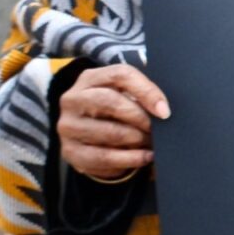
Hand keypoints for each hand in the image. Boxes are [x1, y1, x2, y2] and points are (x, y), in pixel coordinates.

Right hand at [58, 65, 169, 182]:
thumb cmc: (114, 112)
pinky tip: (145, 157)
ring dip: (137, 139)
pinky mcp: (70, 151)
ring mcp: (69, 126)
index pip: (120, 75)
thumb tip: (164, 108)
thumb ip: (141, 94)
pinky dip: (130, 159)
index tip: (164, 111)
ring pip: (109, 132)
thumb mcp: (124, 95)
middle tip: (157, 129)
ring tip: (152, 143)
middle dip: (140, 117)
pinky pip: (104, 157)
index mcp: (90, 78)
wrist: (89, 138)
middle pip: (110, 101)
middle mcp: (73, 99)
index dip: (146, 91)